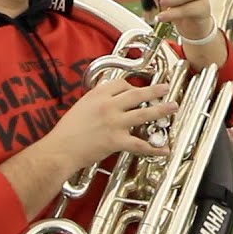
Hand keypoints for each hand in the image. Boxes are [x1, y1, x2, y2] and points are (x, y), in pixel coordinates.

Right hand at [45, 81, 176, 170]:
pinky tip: (163, 149)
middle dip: (154, 90)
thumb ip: (96, 99)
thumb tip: (106, 96)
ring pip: (143, 113)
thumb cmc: (66, 131)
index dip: (132, 86)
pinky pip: (139, 144)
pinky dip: (153, 148)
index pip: (121, 84)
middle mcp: (108, 105)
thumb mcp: (80, 106)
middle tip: (165, 88)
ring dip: (161, 110)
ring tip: (173, 107)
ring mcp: (114, 122)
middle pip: (137, 94)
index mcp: (97, 95)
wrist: (59, 149)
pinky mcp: (116, 140)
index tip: (138, 90)